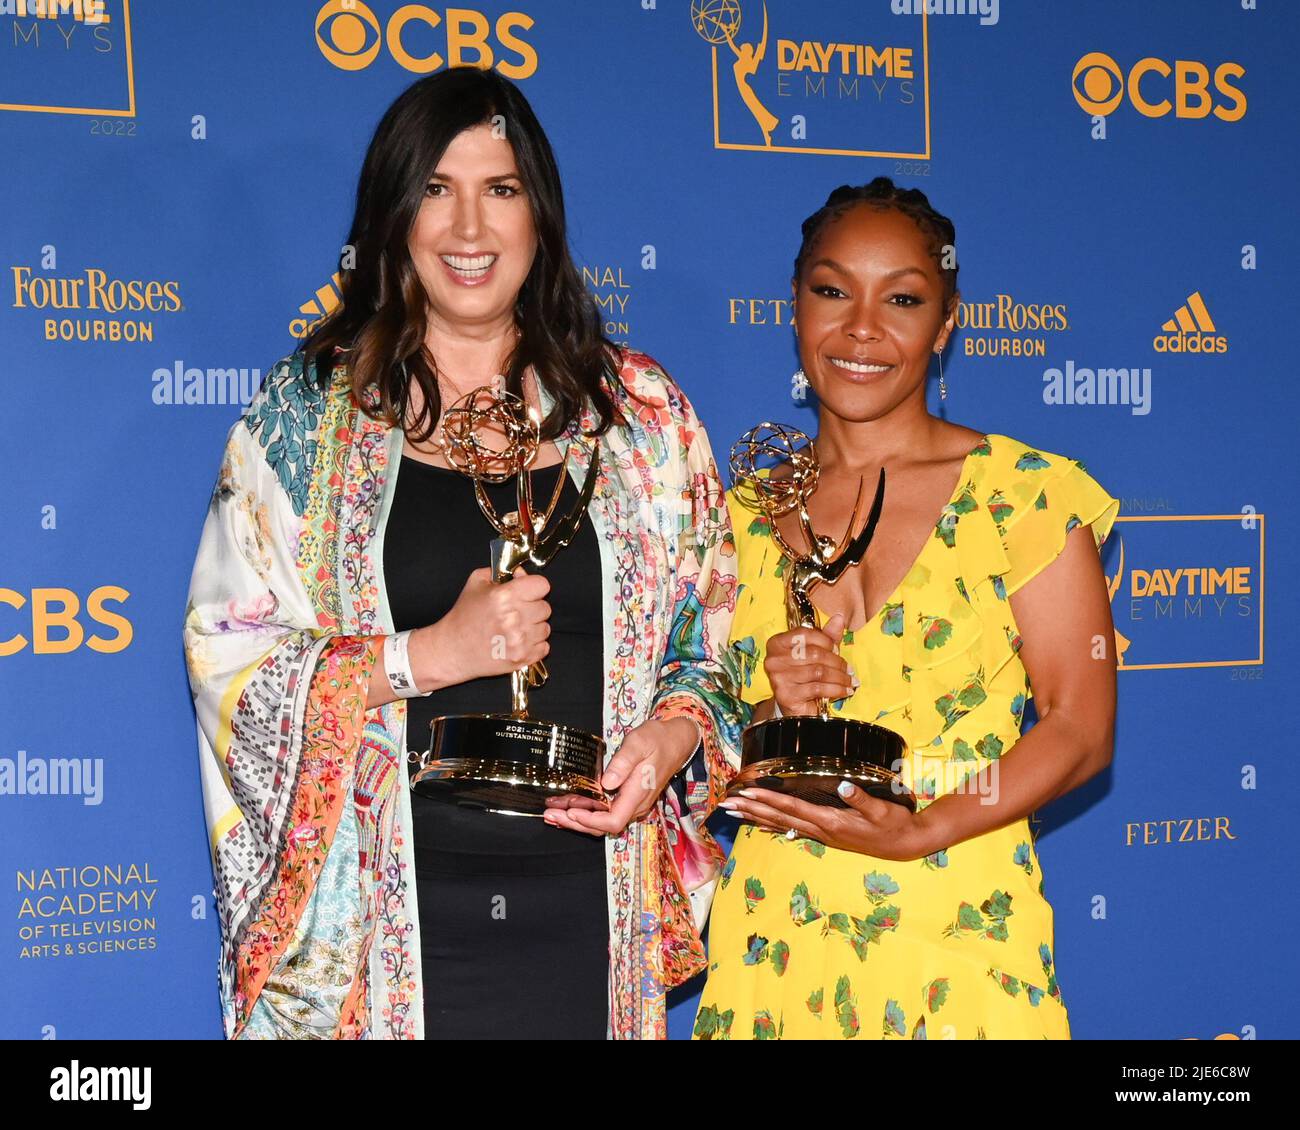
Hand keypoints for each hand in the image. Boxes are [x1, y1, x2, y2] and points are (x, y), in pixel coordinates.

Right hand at [409, 566, 549, 688]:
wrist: (452, 649)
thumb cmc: (464, 616)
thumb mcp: (476, 583)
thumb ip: (500, 573)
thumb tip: (522, 574)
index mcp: (505, 596)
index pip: (542, 585)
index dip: (534, 587)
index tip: (527, 592)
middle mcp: (515, 617)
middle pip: (545, 607)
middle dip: (532, 608)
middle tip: (516, 613)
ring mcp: (520, 640)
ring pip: (545, 628)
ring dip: (533, 628)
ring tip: (515, 629)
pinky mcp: (522, 658)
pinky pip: (544, 647)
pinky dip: (534, 645)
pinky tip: (518, 642)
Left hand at [542, 716, 701, 836]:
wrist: (676, 741)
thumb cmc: (658, 740)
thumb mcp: (639, 743)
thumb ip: (623, 762)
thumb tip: (607, 782)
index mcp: (638, 794)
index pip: (613, 821)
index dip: (590, 821)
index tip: (571, 812)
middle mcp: (635, 805)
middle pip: (604, 828)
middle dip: (575, 824)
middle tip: (550, 815)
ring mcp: (632, 805)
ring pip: (603, 824)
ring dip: (577, 821)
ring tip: (552, 814)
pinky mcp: (627, 800)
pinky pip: (605, 815)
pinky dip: (585, 814)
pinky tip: (568, 810)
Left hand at [720, 781, 943, 861]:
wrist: (906, 843)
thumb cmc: (894, 823)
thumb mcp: (882, 809)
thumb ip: (861, 798)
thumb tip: (842, 785)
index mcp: (830, 821)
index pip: (791, 808)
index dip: (767, 800)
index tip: (745, 794)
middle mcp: (821, 830)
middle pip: (779, 818)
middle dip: (752, 810)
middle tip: (727, 804)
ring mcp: (822, 835)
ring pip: (782, 825)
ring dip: (757, 818)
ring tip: (734, 813)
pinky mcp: (826, 834)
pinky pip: (793, 829)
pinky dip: (774, 825)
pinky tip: (762, 824)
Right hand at [764, 612, 856, 715]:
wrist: (794, 707)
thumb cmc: (804, 676)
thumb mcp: (815, 653)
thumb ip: (826, 636)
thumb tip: (839, 618)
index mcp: (777, 643)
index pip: (804, 634)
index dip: (826, 641)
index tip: (837, 649)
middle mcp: (774, 659)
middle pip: (814, 654)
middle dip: (836, 662)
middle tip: (848, 668)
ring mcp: (778, 678)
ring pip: (818, 672)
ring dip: (840, 677)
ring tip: (850, 680)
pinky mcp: (786, 695)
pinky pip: (818, 688)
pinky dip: (836, 689)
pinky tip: (845, 690)